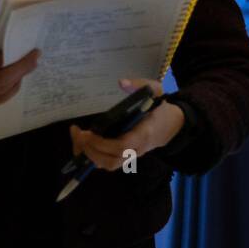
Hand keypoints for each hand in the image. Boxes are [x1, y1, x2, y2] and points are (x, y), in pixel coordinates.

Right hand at [0, 36, 39, 121]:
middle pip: (0, 79)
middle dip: (21, 68)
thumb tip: (2, 40)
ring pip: (2, 90)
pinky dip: (11, 90)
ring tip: (29, 67)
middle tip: (35, 58)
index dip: (9, 57)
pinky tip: (18, 80)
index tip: (24, 49)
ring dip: (19, 78)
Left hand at [68, 77, 185, 170]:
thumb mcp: (155, 91)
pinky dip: (93, 156)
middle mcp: (137, 149)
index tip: (89, 133)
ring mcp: (131, 155)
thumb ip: (140, 85)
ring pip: (109, 164)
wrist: (170, 126)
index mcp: (144, 133)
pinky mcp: (125, 157)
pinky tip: (85, 143)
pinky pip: (108, 163)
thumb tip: (121, 82)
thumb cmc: (160, 108)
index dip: (104, 143)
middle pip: (112, 160)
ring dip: (90, 155)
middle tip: (78, 135)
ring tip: (78, 139)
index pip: (123, 145)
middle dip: (91, 151)